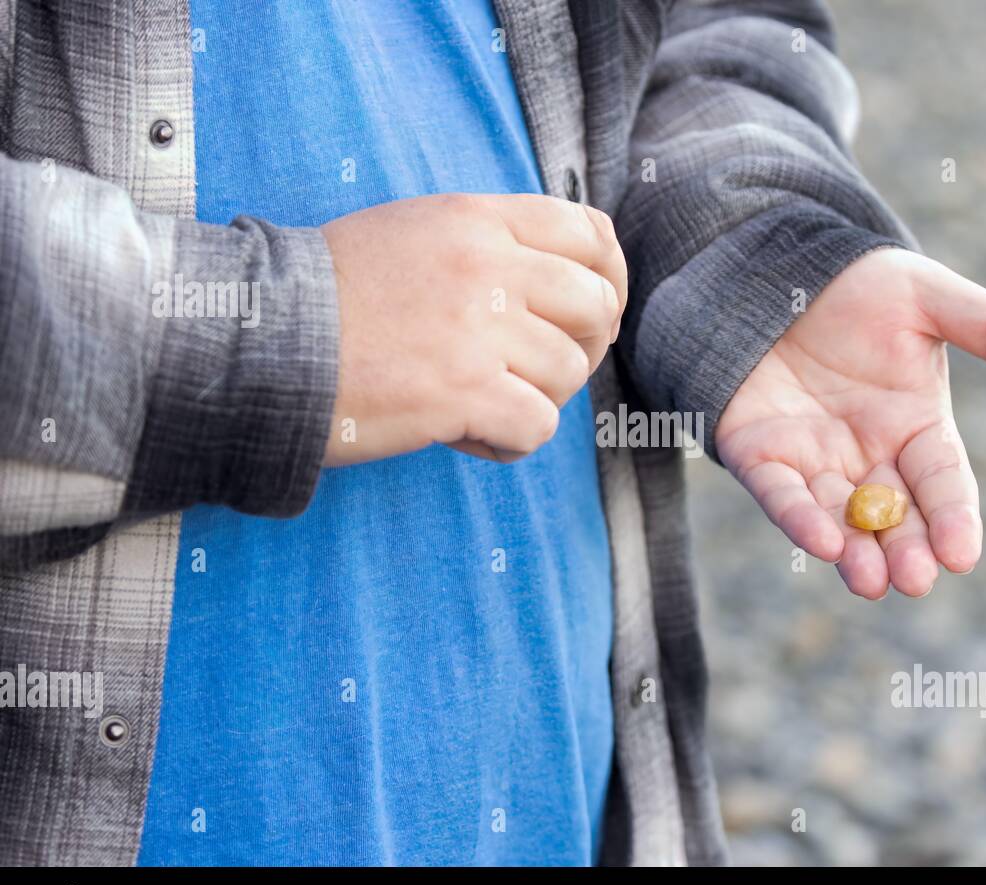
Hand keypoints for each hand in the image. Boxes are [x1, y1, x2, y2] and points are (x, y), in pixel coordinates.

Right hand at [320, 192, 625, 465]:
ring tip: (482, 405)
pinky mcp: (463, 391)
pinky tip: (466, 436)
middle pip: (597, 305)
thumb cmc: (327, 296)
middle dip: (583, 347)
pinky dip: (510, 442)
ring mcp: (477, 327)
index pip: (591, 232)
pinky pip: (538, 427)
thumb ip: (486, 245)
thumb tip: (556, 285)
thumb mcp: (412, 234)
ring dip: (536, 399)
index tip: (587, 316)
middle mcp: (487, 264)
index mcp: (476, 219)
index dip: (607, 280)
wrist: (256, 337)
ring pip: (569, 373)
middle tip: (537, 371)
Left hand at [715, 248, 985, 597]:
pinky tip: (820, 543)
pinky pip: (780, 494)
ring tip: (871, 582)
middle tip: (917, 581)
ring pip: (839, 519)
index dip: (955, 519)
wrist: (776, 267)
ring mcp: (813, 460)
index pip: (944, 483)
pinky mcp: (760, 454)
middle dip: (906, 551)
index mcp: (917, 427)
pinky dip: (798, 519)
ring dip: (856, 554)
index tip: (964, 555)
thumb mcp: (932, 300)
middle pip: (895, 517)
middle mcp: (869, 456)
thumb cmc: (862, 285)